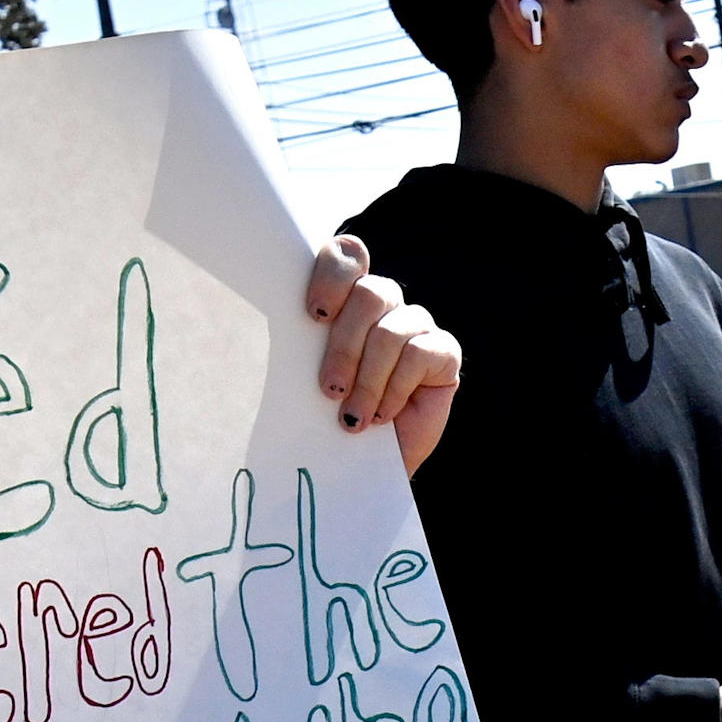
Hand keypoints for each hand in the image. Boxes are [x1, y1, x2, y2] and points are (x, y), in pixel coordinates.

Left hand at [307, 234, 458, 472]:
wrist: (363, 465)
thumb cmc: (329, 417)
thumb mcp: (305, 379)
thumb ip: (301, 346)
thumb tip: (276, 330)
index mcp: (345, 297)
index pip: (347, 256)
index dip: (333, 275)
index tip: (314, 316)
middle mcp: (384, 303)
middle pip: (370, 293)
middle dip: (345, 346)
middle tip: (330, 390)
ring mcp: (416, 324)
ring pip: (391, 331)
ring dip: (368, 381)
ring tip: (353, 418)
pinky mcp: (444, 351)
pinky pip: (418, 355)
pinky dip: (394, 390)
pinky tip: (382, 416)